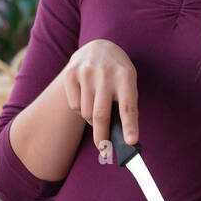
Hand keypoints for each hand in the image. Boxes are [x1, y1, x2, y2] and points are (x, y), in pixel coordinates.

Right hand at [62, 39, 137, 156]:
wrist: (99, 47)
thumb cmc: (118, 72)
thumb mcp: (128, 82)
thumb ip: (126, 104)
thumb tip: (120, 136)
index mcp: (126, 76)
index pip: (128, 106)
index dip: (129, 126)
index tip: (130, 142)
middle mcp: (105, 74)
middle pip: (101, 115)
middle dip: (102, 137)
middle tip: (104, 152)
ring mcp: (86, 73)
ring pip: (86, 113)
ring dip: (92, 121)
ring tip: (98, 112)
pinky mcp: (70, 75)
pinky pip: (74, 106)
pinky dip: (81, 110)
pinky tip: (87, 99)